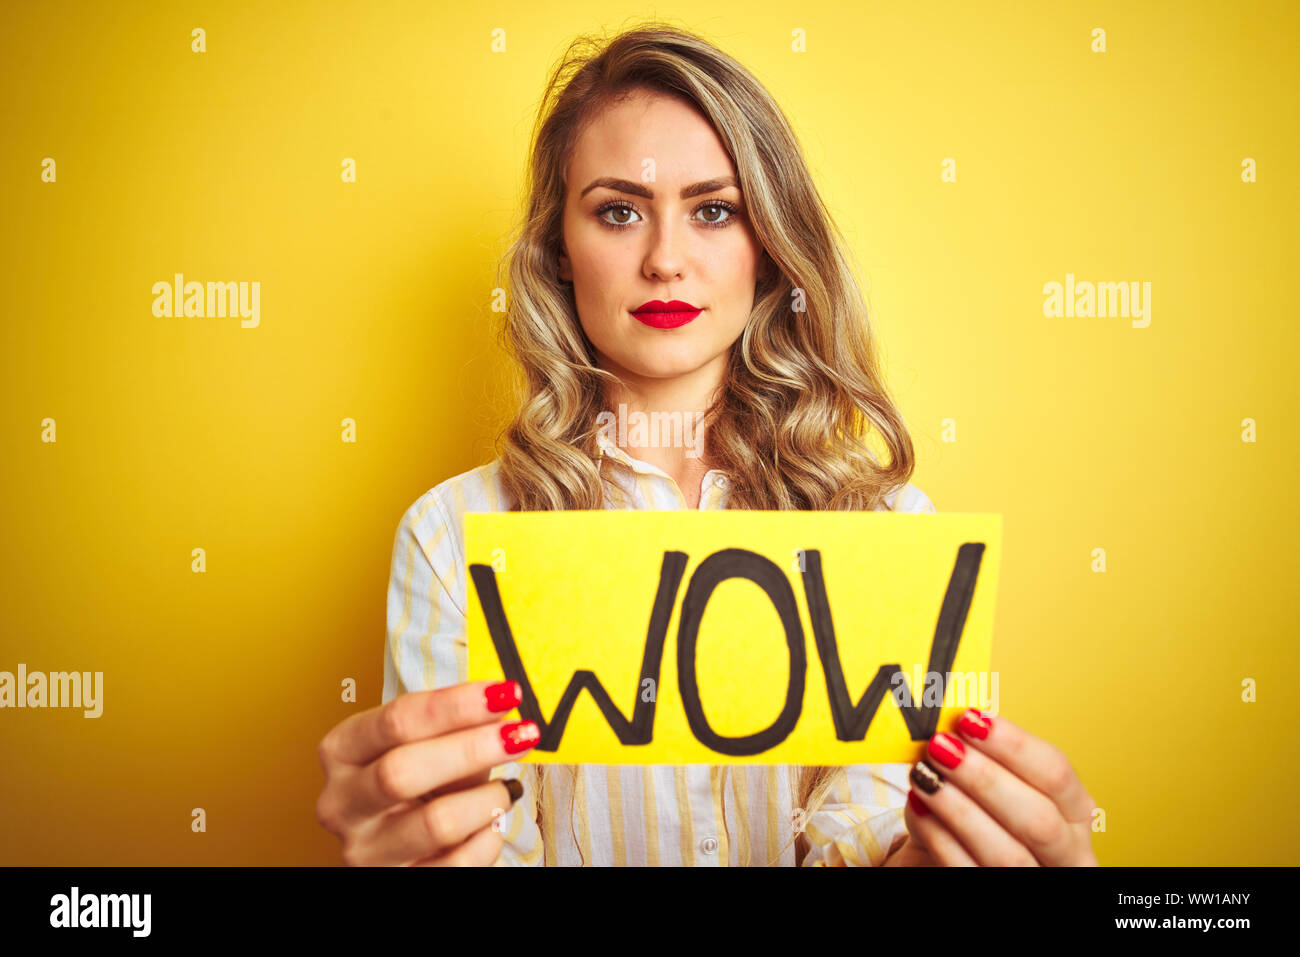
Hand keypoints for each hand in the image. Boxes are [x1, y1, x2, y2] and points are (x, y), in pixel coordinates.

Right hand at [314, 680, 537, 865]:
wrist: (408, 842)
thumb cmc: (421, 783)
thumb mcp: (429, 747)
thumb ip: (456, 728)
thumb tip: (503, 705)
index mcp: (343, 751)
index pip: (397, 720)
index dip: (456, 705)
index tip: (503, 694)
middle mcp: (341, 803)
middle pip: (402, 772)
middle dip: (472, 749)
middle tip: (521, 735)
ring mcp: (364, 850)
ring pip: (435, 822)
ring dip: (486, 799)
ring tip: (507, 789)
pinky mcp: (396, 883)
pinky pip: (458, 863)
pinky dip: (488, 838)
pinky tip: (492, 823)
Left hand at [896, 709, 1097, 865]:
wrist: (954, 860)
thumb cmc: (983, 818)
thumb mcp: (994, 788)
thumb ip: (982, 761)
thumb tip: (949, 730)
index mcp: (1074, 812)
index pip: (1057, 774)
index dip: (1013, 745)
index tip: (970, 719)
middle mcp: (1068, 853)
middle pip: (1038, 819)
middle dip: (985, 779)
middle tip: (940, 747)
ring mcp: (1037, 880)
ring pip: (1007, 855)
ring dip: (960, 810)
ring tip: (923, 776)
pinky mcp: (999, 897)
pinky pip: (970, 872)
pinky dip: (941, 838)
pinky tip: (919, 808)